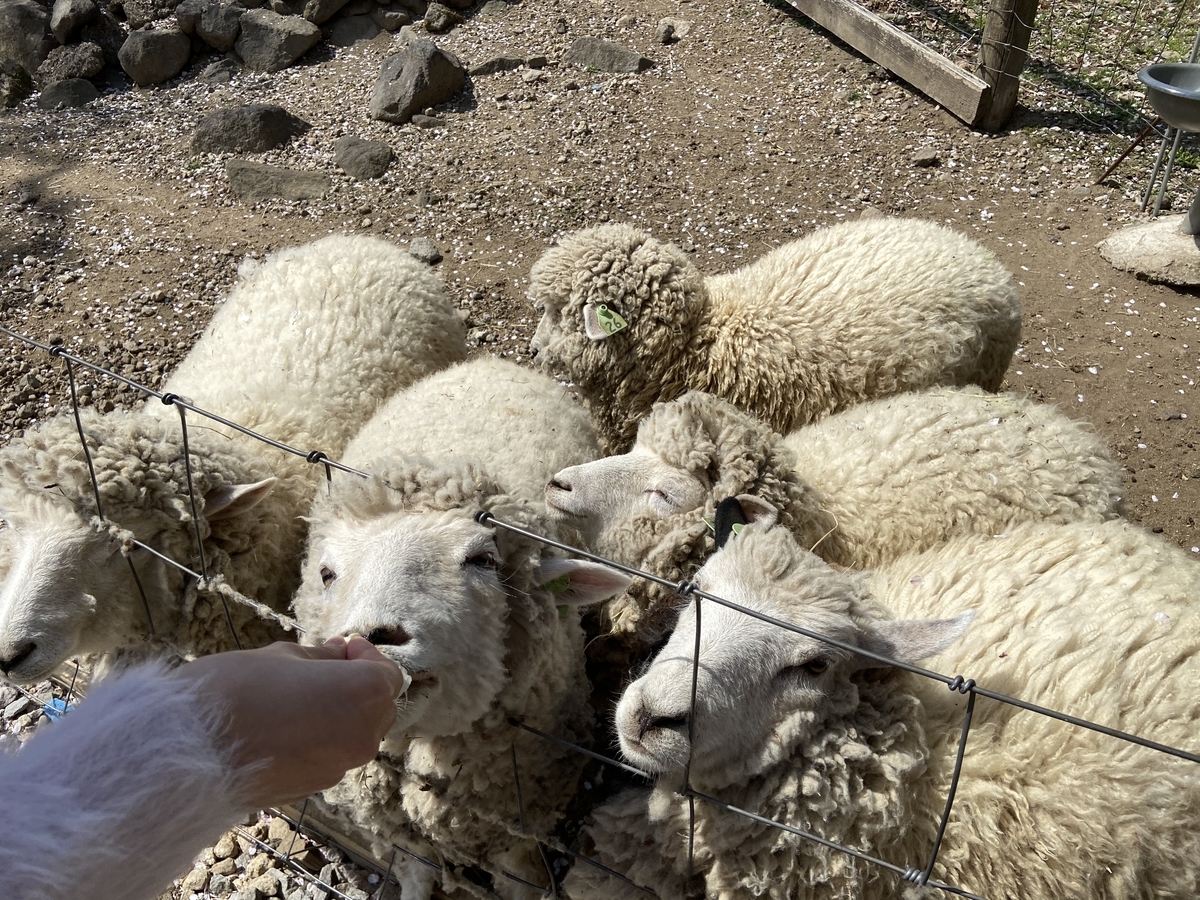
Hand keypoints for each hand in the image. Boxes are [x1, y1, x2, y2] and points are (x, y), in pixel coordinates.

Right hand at [175, 636, 406, 807]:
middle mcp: (363, 736)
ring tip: (298, 696)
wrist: (188, 755)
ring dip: (339, 713)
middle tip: (321, 666)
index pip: (386, 674)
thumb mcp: (282, 656)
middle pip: (377, 707)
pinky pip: (330, 756)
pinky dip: (320, 739)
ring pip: (354, 734)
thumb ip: (321, 657)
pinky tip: (285, 726)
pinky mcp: (313, 789)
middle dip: (356, 685)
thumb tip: (340, 652)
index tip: (340, 645)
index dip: (365, 655)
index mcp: (364, 696)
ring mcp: (339, 767)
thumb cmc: (235, 691)